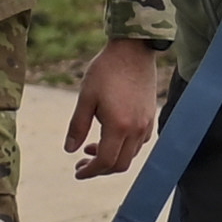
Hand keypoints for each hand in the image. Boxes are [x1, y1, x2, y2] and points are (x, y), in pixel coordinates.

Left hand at [65, 38, 161, 178]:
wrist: (133, 50)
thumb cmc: (106, 70)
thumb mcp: (85, 98)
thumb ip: (77, 127)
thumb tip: (69, 150)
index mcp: (119, 126)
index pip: (105, 161)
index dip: (90, 171)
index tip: (77, 172)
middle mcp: (136, 129)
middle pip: (120, 164)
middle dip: (100, 169)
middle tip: (82, 162)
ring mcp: (146, 124)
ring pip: (131, 155)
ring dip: (112, 158)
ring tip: (91, 148)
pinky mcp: (151, 116)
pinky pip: (140, 143)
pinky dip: (125, 148)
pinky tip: (111, 136)